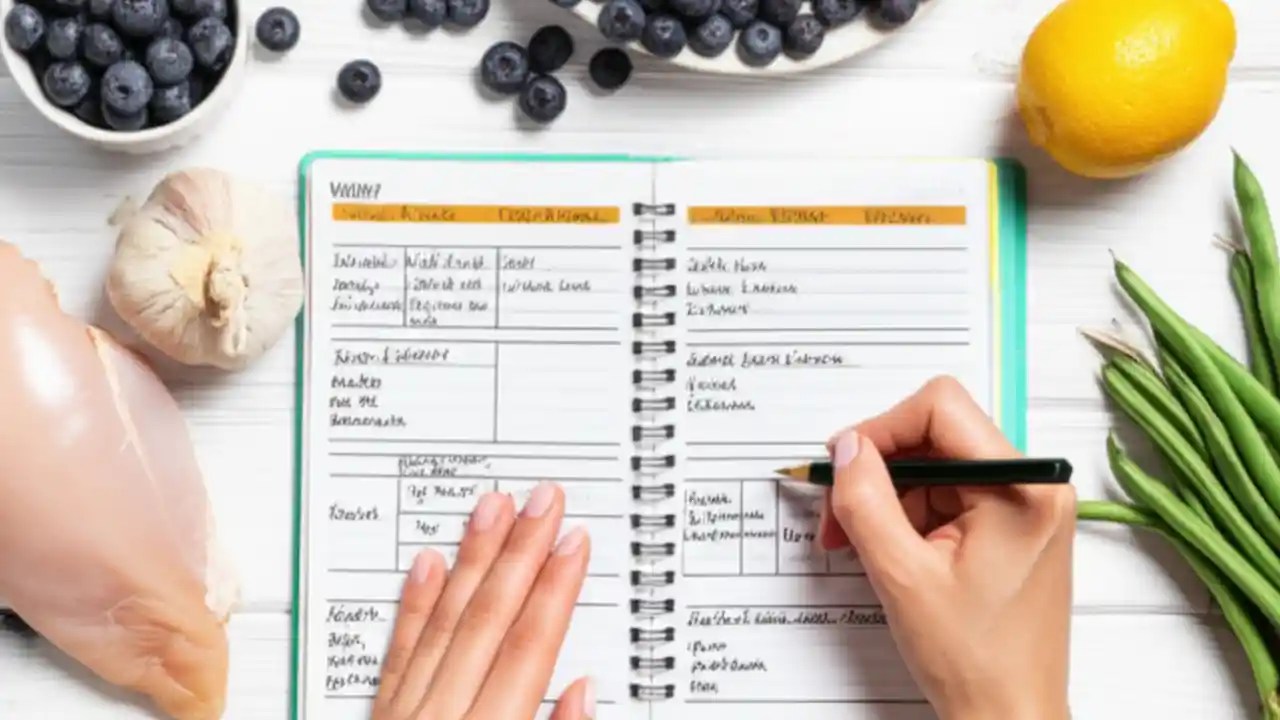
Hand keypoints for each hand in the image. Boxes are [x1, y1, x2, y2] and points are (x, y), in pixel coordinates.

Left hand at [372, 482, 594, 719]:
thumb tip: (583, 691)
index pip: (529, 647)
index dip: (555, 590)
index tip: (573, 543)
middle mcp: (444, 716)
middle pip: (489, 618)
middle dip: (521, 552)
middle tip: (542, 502)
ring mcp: (408, 714)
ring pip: (444, 621)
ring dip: (472, 559)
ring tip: (491, 509)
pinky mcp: (382, 716)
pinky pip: (398, 651)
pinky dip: (415, 604)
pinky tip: (428, 563)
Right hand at [817, 377, 1075, 719]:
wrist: (1009, 716)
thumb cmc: (977, 661)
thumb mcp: (902, 576)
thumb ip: (866, 501)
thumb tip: (847, 448)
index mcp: (1024, 488)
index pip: (940, 409)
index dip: (881, 429)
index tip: (846, 462)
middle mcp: (1034, 485)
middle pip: (935, 436)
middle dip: (878, 471)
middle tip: (838, 511)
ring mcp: (1024, 505)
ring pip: (933, 467)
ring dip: (887, 499)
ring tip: (858, 543)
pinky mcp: (1010, 525)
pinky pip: (945, 496)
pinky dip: (906, 518)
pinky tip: (886, 551)